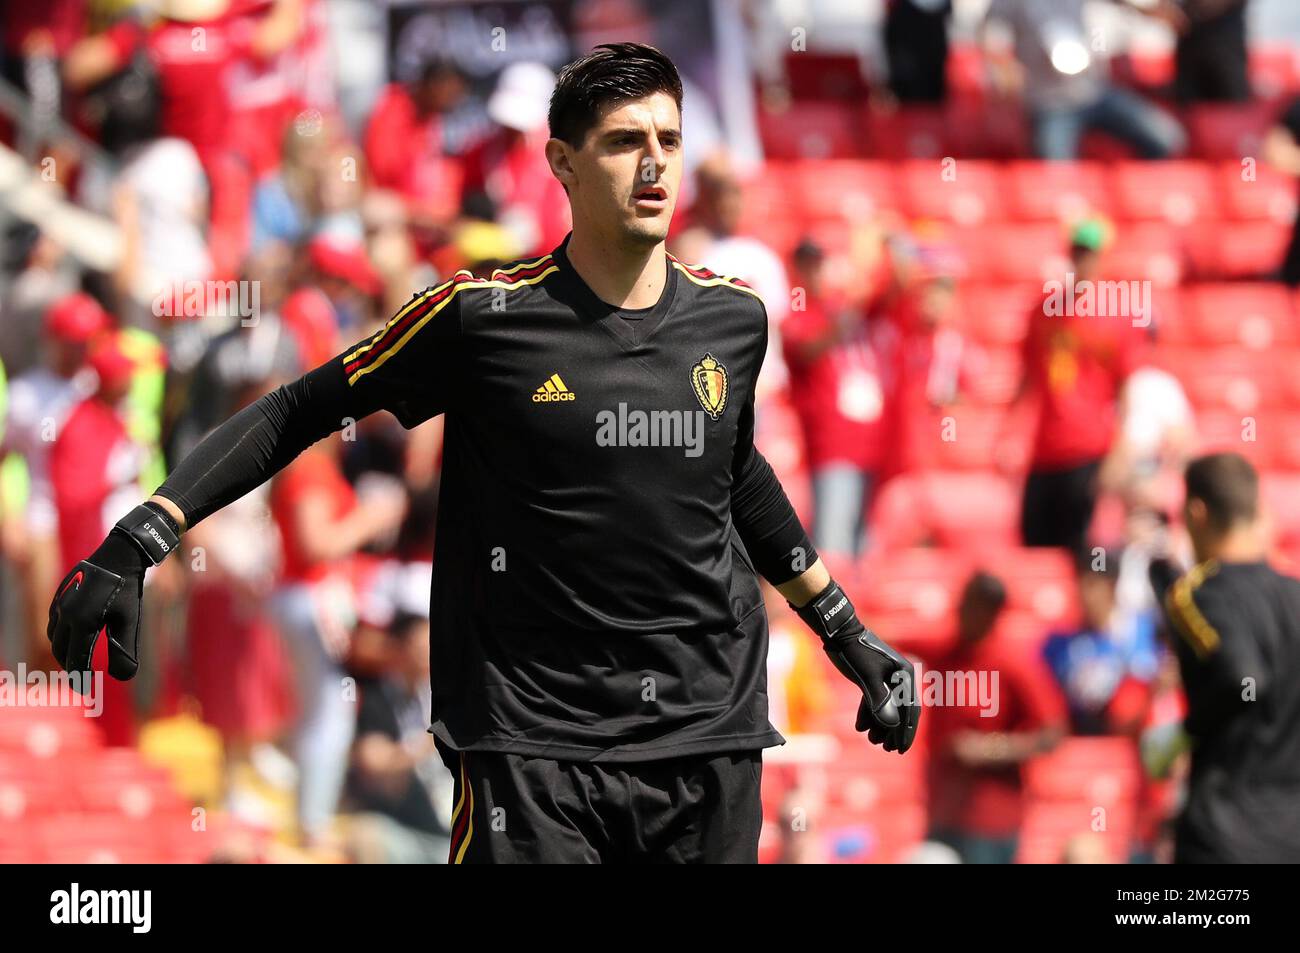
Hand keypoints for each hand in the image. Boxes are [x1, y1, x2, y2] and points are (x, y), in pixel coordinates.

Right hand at [46, 503, 179, 685]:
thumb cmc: (128, 589)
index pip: (76, 660)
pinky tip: (72, 638)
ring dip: (64, 652)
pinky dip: (60, 635)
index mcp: (83, 622)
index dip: (81, 678)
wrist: (119, 554)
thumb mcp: (130, 620)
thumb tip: (123, 678)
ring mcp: (59, 604)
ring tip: (78, 661)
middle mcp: (65, 614)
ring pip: (54, 638)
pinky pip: (53, 623)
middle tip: (83, 679)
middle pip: (61, 652)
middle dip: (71, 667)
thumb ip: (124, 650)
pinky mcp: (58, 596)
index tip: (87, 691)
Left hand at [793, 581, 919, 752]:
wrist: (838, 632)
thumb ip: (880, 700)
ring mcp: (885, 677)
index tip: (901, 748)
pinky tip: (861, 728)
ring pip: (886, 706)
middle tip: (890, 750)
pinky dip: (868, 713)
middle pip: (900, 710)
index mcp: (904, 675)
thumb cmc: (855, 651)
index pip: (909, 709)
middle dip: (894, 731)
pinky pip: (874, 699)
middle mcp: (898, 677)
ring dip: (880, 725)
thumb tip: (892, 725)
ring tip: (874, 742)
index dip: (906, 731)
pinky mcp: (871, 677)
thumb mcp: (867, 676)